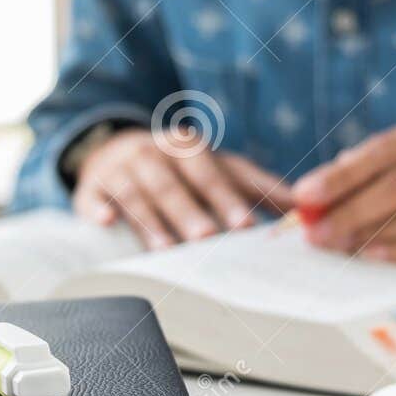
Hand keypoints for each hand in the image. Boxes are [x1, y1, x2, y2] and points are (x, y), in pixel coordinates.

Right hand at [74, 128, 291, 248]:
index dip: (227, 199)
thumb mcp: (215, 167)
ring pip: (136, 194)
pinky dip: (99, 209)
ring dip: (150, 222)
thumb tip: (302, 207)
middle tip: (207, 238)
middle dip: (190, 211)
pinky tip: (106, 223)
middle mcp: (153, 152)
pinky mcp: (92, 187)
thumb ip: (255, 185)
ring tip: (165, 249)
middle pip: (173, 184)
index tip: (245, 226)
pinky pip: (93, 199)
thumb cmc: (177, 168)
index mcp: (187, 146)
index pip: (210, 173)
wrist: (113, 152)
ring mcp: (120, 169)